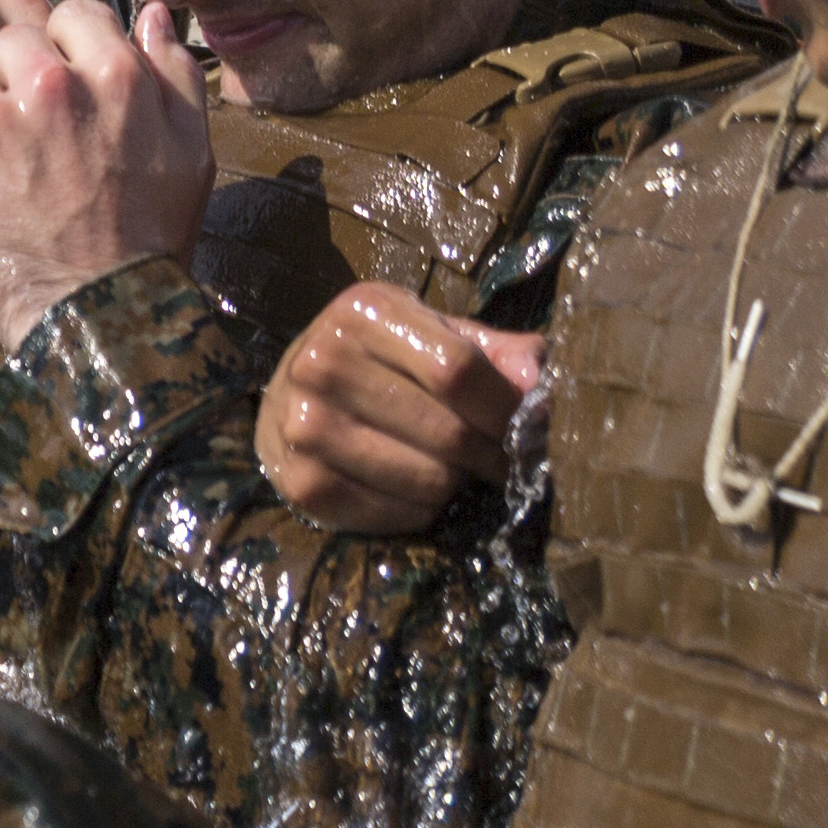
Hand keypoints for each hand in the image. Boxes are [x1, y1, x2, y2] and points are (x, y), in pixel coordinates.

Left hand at [0, 0, 211, 349]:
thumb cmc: (149, 235)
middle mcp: (48, 87)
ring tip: (0, 171)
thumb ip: (172, 73)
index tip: (66, 84)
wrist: (96, 314)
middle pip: (9, 41)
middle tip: (30, 133)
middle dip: (15, 76)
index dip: (67, 46)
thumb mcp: (190, 151)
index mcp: (112, 74)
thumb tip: (151, 15)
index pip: (72, 13)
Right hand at [258, 285, 544, 534]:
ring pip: (428, 481)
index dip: (505, 408)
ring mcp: (304, 426)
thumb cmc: (382, 360)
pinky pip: (396, 515)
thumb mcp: (436, 334)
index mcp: (364, 313)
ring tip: (452, 470)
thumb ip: (496, 352)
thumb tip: (537, 385)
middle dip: (490, 455)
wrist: (290, 395)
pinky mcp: (300, 482)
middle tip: (499, 460)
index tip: (526, 428)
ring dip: (456, 484)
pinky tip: (414, 490)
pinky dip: (421, 511)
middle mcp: (323, 363)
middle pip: (447, 432)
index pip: (456, 370)